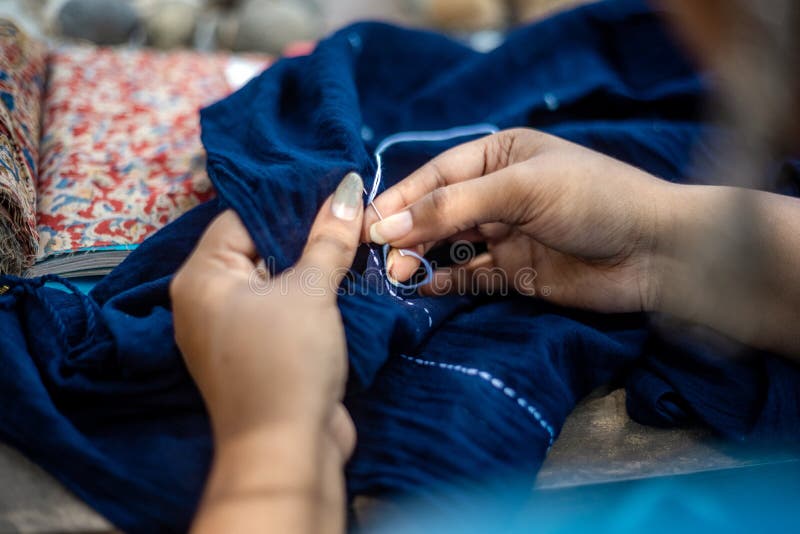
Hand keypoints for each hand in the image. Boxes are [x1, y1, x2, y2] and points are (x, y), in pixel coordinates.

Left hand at [171, 172, 363, 532]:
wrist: (287, 448)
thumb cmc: (287, 359)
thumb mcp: (310, 291)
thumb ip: (327, 239)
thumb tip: (345, 188)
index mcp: (201, 276)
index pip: (242, 216)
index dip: (287, 200)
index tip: (330, 186)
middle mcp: (206, 300)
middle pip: (258, 247)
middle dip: (304, 233)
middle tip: (348, 209)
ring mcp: (230, 329)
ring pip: (274, 279)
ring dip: (312, 265)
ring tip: (354, 238)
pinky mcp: (256, 352)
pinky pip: (282, 309)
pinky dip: (310, 296)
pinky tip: (345, 279)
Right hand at [364, 128, 675, 312]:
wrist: (656, 252)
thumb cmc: (593, 200)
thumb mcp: (519, 189)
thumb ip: (451, 208)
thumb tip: (386, 227)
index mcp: (500, 155)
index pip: (437, 175)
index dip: (400, 200)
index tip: (365, 224)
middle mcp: (499, 192)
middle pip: (439, 210)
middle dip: (407, 231)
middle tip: (376, 255)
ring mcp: (508, 233)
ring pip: (450, 244)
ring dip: (422, 257)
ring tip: (396, 273)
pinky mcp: (517, 271)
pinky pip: (471, 275)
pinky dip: (447, 282)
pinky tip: (425, 288)